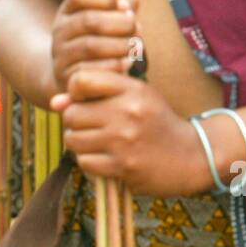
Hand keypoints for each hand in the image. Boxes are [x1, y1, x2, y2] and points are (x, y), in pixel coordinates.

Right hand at [50, 0, 139, 96]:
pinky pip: (91, 70)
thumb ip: (122, 8)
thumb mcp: (108, 21)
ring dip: (119, 45)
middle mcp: (60, 31)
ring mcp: (60, 55)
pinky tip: (127, 62)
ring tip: (135, 47)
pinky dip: (113, 66)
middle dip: (119, 23)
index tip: (126, 6)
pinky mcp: (66, 78)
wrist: (76, 80)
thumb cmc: (100, 44)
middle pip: (88, 20)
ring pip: (90, 46)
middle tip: (137, 28)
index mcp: (68, 11)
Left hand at [52, 69, 210, 196]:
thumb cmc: (155, 122)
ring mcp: (124, 140)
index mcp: (132, 88)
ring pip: (73, 140)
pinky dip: (90, 162)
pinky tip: (105, 158)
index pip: (81, 80)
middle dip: (74, 122)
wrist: (191, 155)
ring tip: (96, 142)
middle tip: (90, 127)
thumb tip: (54, 102)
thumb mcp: (135, 97)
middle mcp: (128, 111)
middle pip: (71, 114)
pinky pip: (84, 162)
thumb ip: (95, 94)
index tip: (85, 101)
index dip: (75, 92)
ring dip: (79, 143)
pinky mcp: (122, 166)